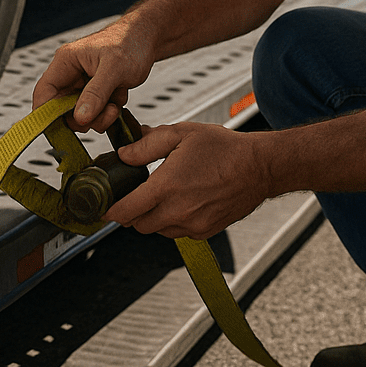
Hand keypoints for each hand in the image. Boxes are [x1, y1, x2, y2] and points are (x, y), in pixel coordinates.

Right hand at [32, 20, 154, 130]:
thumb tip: (80, 117)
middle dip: (83, 118)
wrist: (148, 39)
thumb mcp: (114, 68)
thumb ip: (96, 93)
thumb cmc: (130, 42)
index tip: (60, 130)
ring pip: (80, 114)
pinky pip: (95, 113)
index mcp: (66, 62)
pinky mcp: (96, 92)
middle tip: (103, 114)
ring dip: (99, 116)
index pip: (44, 93)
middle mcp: (71, 74)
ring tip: (115, 103)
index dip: (46, 115)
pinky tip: (119, 97)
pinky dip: (108, 112)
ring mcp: (83, 84)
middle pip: (61, 109)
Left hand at [105, 123, 272, 239]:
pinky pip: (179, 233)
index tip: (104, 209)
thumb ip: (147, 144)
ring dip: (154, 218)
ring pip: (159, 230)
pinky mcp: (206, 231)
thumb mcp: (182, 134)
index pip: (126, 211)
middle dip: (132, 213)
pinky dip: (174, 222)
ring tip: (166, 194)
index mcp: (167, 186)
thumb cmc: (225, 148)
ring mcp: (193, 225)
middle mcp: (178, 211)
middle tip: (136, 196)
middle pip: (139, 225)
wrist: (260, 167)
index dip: (110, 212)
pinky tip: (185, 201)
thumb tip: (124, 154)